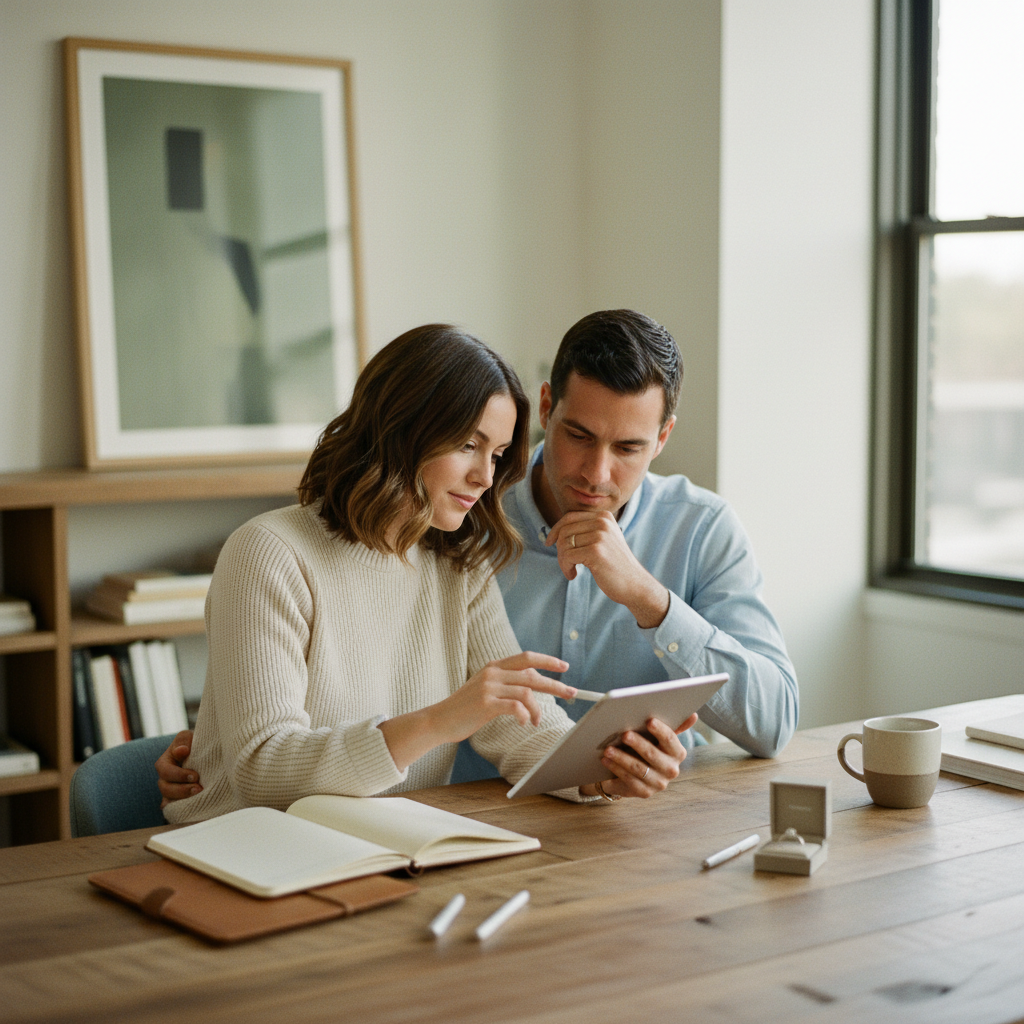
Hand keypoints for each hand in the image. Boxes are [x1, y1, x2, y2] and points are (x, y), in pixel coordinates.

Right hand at [155, 729, 200, 807]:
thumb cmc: (193, 743)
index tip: (195, 775)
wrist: (202, 753)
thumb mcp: (188, 737)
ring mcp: (170, 790)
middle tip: (199, 788)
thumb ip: (183, 740)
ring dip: (184, 799)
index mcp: (164, 763)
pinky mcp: (178, 800)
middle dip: (182, 790)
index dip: (179, 775)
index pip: (165, 771)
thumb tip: (181, 750)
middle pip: (165, 788)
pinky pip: (175, 809)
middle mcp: (164, 779)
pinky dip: (182, 809)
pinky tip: (193, 808)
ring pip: (169, 800)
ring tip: (200, 795)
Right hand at [437, 651, 575, 740]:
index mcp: (494, 666)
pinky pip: (515, 707)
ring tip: (536, 721)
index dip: (547, 660)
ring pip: (526, 692)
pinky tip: (524, 723)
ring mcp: (488, 687)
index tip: (564, 666)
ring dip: (538, 709)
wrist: (439, 720)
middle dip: (555, 684)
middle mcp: (492, 673)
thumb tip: (533, 686)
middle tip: (572, 693)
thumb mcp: (486, 689)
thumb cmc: (465, 708)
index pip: (526, 657)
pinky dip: (525, 716)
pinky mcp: (485, 704)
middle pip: (532, 674)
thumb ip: (506, 684)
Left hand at [545, 511, 669, 627]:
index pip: (569, 517)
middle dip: (559, 549)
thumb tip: (555, 532)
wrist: (635, 584)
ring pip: (564, 544)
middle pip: (565, 530)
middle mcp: (602, 522)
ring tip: (571, 570)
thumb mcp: (603, 540)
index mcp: (604, 516)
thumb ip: (585, 531)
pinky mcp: (596, 551)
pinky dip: (566, 568)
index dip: (555, 530)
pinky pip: (567, 556)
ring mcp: (600, 535)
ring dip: (562, 561)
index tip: (549, 543)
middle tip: (566, 564)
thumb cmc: (614, 565)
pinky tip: (573, 575)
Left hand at [580, 713, 697, 800]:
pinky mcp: (644, 793)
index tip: (648, 720)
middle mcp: (671, 770)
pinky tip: (605, 760)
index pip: (670, 740)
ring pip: (639, 768)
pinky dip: (616, 768)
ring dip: (621, 757)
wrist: (636, 773)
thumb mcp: (658, 737)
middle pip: (653, 755)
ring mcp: (658, 783)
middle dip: (638, 743)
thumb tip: (693, 715)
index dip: (660, 730)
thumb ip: (673, 726)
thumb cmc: (648, 748)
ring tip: (607, 748)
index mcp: (677, 753)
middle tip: (624, 734)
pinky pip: (629, 780)